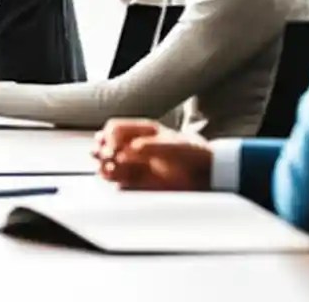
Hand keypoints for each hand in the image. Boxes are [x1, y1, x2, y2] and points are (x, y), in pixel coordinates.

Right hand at [93, 119, 211, 190]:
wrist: (207, 174)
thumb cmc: (194, 154)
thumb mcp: (175, 146)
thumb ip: (153, 146)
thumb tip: (131, 149)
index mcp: (142, 131)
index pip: (115, 128)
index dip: (109, 136)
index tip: (113, 147)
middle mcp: (135, 145)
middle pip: (106, 144)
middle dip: (101, 150)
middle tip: (106, 157)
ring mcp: (136, 163)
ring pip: (108, 162)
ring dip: (103, 165)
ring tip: (108, 169)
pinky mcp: (138, 180)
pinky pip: (118, 179)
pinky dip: (112, 179)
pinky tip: (114, 180)